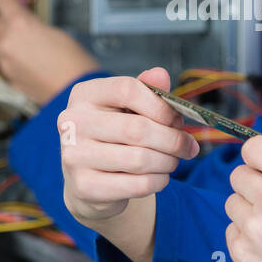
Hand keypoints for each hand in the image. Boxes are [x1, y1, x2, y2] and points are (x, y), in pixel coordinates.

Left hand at [0, 0, 99, 104]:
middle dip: (9, 22)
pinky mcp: (7, 76)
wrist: (74, 92)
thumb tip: (24, 19)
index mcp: (19, 24)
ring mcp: (4, 61)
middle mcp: (6, 41)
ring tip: (26, 45)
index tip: (13, 2)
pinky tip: (29, 62)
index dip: (9, 0)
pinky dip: (11, 58)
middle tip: (26, 27)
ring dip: (6, 40)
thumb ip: (33, 23)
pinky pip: (3, 60)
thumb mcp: (55, 31)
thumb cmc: (72, 62)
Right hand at [58, 67, 199, 221]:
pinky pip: (138, 184)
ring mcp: (74, 155)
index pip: (128, 89)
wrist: (85, 179)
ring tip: (173, 161)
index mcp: (84, 94)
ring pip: (140, 159)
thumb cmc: (113, 136)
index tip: (177, 119)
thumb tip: (161, 74)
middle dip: (173, 140)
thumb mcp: (128, 108)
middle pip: (138, 128)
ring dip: (168, 162)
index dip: (161, 105)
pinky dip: (159, 181)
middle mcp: (72, 122)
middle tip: (188, 146)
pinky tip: (160, 177)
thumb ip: (147, 90)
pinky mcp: (84, 186)